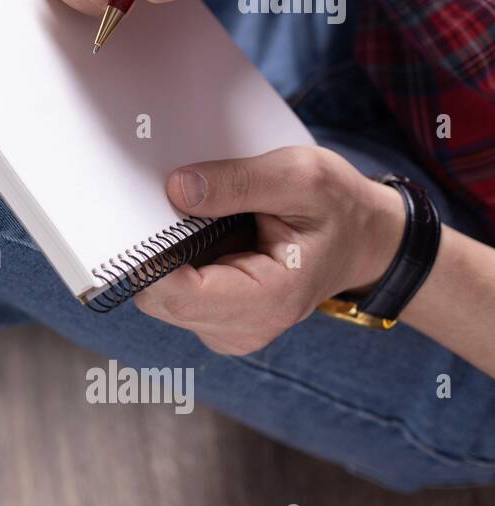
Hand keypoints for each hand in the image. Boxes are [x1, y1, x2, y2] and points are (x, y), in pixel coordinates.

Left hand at [134, 146, 405, 354]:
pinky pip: (170, 291)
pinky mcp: (212, 318)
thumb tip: (176, 189)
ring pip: (158, 295)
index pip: (174, 294)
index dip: (148, 256)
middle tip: (177, 205)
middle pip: (158, 297)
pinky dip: (176, 260)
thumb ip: (238, 182)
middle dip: (156, 251)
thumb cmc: (339, 209)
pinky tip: (205, 236)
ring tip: (205, 221)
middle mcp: (240, 329)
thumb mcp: (302, 176)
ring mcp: (224, 328)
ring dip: (167, 254)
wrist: (364, 240)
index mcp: (268, 302)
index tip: (141, 213)